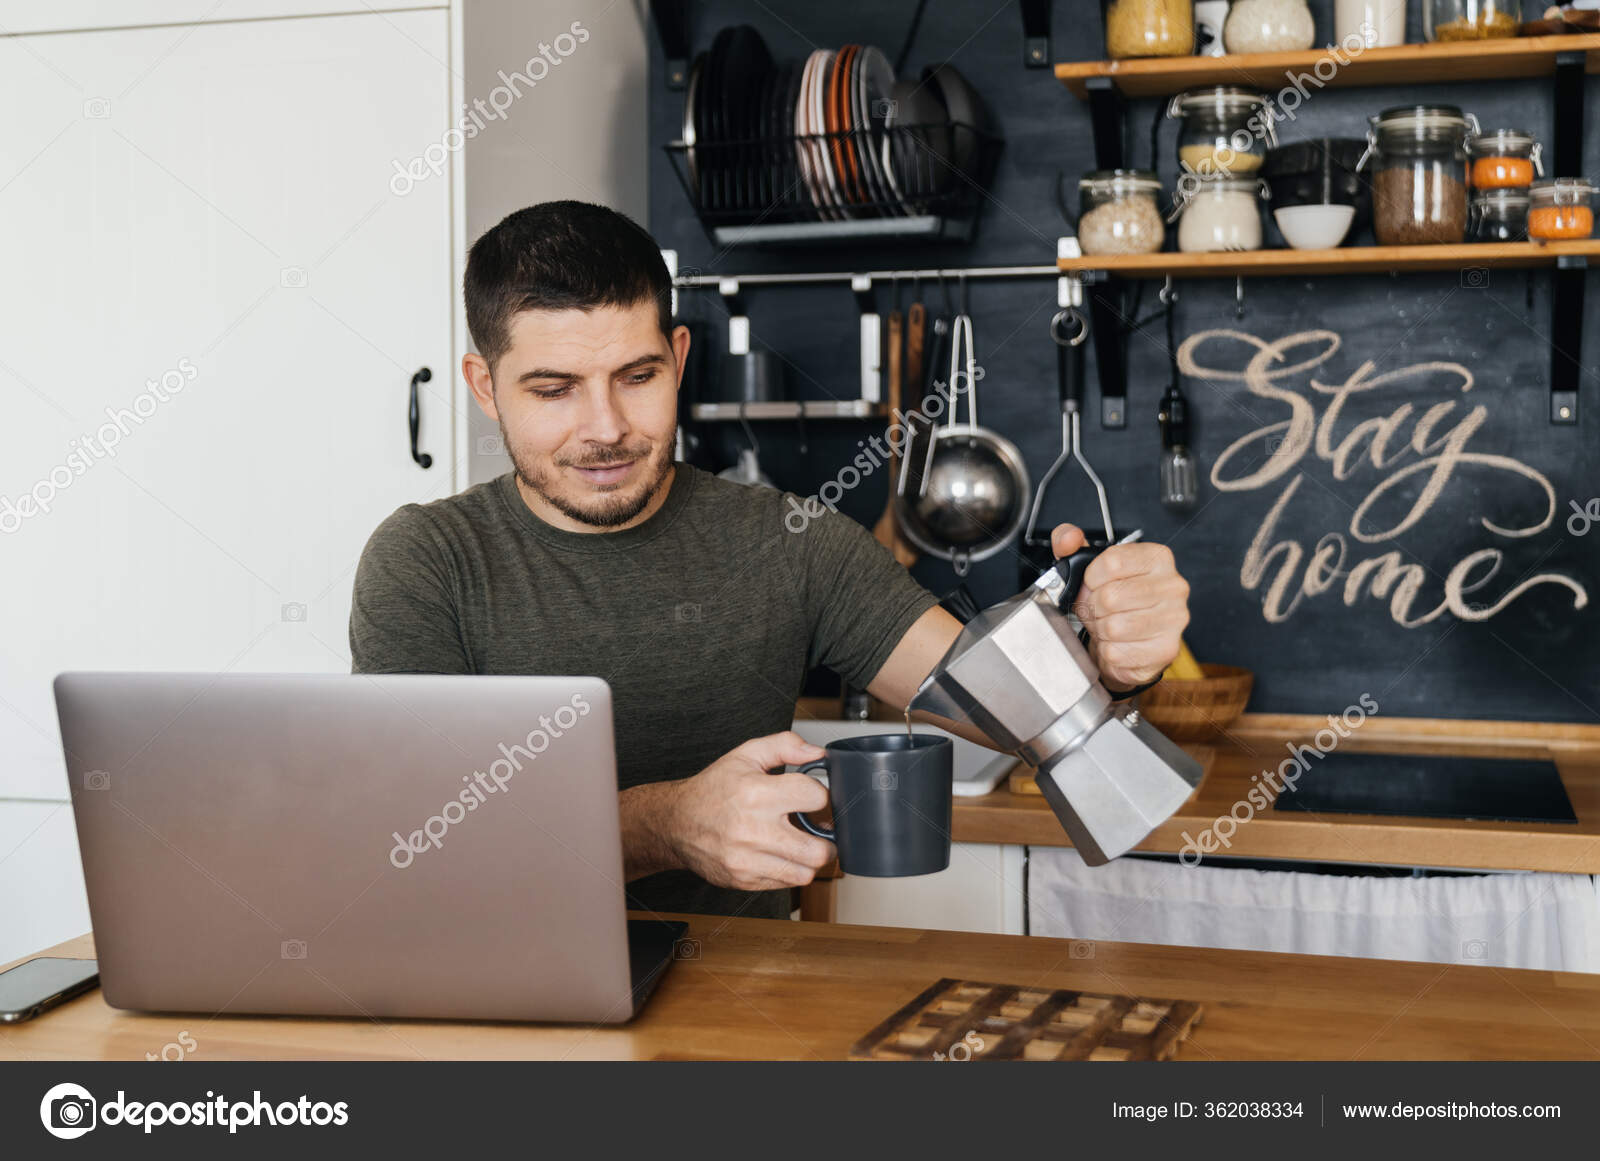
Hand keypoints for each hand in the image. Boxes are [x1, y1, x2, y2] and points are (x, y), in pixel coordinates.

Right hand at [663, 732, 835, 891]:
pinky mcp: (743, 880)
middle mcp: (752, 831)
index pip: (815, 798)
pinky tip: (779, 854)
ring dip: (810, 859)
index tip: (811, 796)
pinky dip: (789, 870)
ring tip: (801, 844)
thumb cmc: (713, 789)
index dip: (820, 795)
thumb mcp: (746, 755)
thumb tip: (817, 753)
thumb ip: (784, 746)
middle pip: (818, 849)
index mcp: (757, 794)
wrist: (676, 822)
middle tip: (819, 830)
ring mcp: (747, 861)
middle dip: (827, 840)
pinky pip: (784, 884)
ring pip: (805, 873)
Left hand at [1050, 524, 1189, 691]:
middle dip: (1092, 607)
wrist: (1133, 641)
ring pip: (1114, 627)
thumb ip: (1070, 543)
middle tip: (1097, 609)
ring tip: (1107, 625)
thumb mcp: (1090, 566)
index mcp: (1157, 558)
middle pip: (1111, 597)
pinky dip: (1107, 651)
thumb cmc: (1115, 601)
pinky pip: (1117, 652)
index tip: (1093, 584)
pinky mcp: (1165, 649)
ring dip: (1100, 629)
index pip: (1112, 562)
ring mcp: (1173, 619)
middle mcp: (1172, 586)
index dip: (1091, 578)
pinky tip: (1117, 643)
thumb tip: (1068, 538)